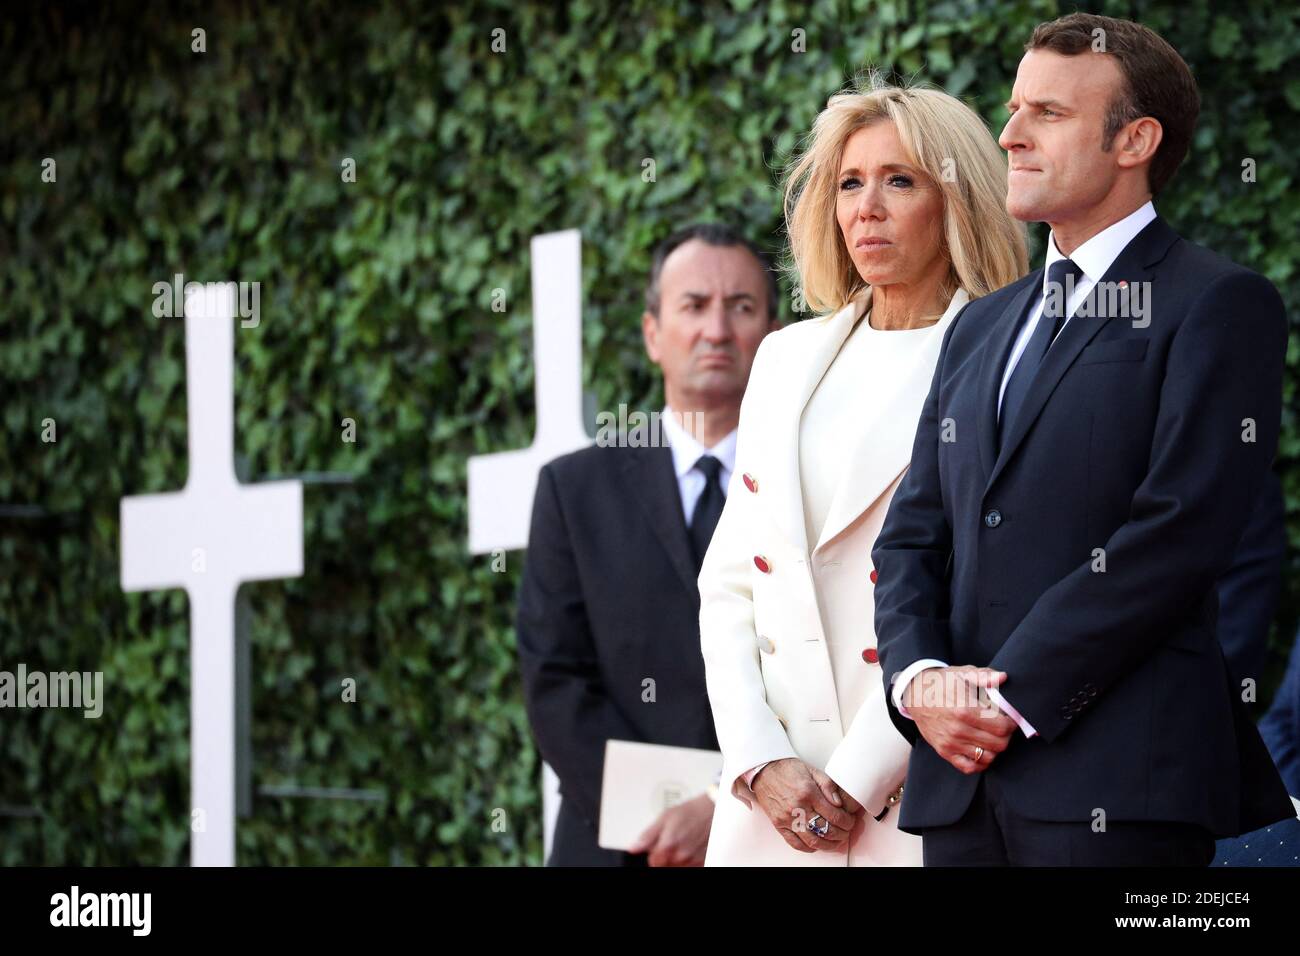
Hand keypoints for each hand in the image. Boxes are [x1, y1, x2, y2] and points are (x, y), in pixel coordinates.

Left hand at [627, 793, 713, 865]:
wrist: (713, 811)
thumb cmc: (690, 811)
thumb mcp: (664, 817)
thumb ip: (647, 836)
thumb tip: (633, 848)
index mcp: (668, 846)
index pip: (653, 862)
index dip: (652, 854)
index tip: (655, 847)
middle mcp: (681, 856)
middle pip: (664, 865)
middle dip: (663, 855)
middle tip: (670, 840)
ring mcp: (692, 861)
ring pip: (676, 866)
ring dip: (675, 858)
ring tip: (681, 841)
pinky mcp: (702, 862)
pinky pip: (689, 865)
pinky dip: (687, 859)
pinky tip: (689, 846)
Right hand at [750, 757, 861, 852]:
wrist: (764, 770)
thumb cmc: (787, 770)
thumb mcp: (812, 771)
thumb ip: (828, 786)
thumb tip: (839, 803)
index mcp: (808, 793)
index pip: (834, 816)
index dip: (847, 822)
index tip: (850, 821)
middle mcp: (797, 807)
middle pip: (826, 830)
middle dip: (841, 834)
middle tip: (846, 831)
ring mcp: (787, 818)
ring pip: (813, 841)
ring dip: (828, 844)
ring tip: (835, 841)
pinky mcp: (778, 824)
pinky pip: (795, 843)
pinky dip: (808, 848)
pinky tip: (816, 844)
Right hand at [903, 665, 1017, 773]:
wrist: (915, 694)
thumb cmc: (942, 683)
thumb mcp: (962, 673)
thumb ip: (985, 675)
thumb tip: (1003, 678)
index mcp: (965, 710)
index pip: (1002, 727)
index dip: (1011, 723)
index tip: (1009, 717)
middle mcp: (958, 730)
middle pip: (999, 744)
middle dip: (1006, 735)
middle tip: (1002, 726)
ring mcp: (950, 743)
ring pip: (987, 757)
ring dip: (994, 748)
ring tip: (991, 736)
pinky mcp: (944, 751)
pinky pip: (969, 767)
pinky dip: (979, 762)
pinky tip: (981, 749)